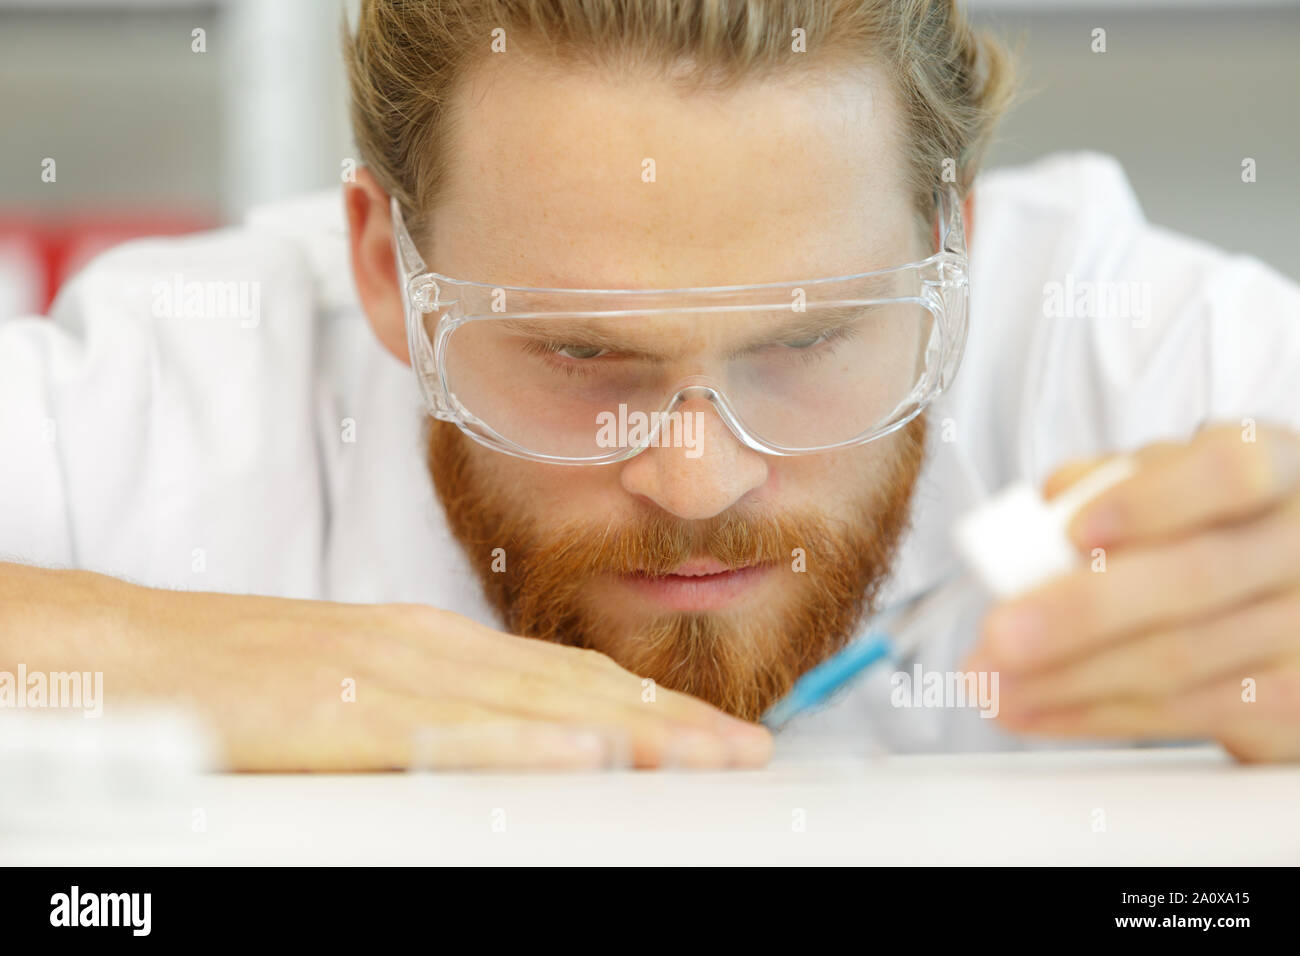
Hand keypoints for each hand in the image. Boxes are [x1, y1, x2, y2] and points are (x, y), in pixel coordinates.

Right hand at [0, 564, 771, 770]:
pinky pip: (447, 729)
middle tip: (747, 751)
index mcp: (435, 646)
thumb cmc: (240, 674)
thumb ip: (437, 707)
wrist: (127, 652)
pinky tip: (585, 753)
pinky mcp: (338, 710)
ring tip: (706, 755)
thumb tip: (515, 738)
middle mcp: (429, 652)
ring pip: (534, 703)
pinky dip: (523, 740)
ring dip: (629, 729)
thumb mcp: (358, 682)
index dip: (652, 706)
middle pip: (574, 687)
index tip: (716, 734)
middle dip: (670, 722)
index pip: (568, 676)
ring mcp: (387, 676)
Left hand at [963, 422, 1299, 761]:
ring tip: (993, 682)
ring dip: (1067, 677)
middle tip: (1001, 634)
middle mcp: (1298, 544)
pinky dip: (1090, 715)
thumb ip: (1106, 483)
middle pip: (1193, 579)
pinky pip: (1178, 714)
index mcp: (1270, 467)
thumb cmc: (1205, 524)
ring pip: (1177, 659)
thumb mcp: (1166, 481)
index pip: (1227, 472)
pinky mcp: (1289, 700)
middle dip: (1081, 612)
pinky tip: (1034, 710)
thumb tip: (1048, 508)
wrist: (1285, 598)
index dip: (1152, 501)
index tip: (1076, 529)